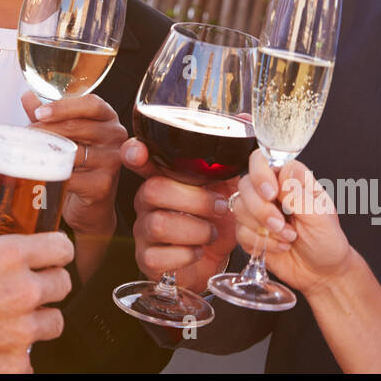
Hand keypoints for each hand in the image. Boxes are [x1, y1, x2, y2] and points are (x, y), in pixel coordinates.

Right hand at [0, 230, 73, 372]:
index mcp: (7, 256)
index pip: (61, 246)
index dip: (56, 249)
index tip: (51, 255)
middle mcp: (22, 292)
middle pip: (64, 284)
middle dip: (48, 284)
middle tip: (27, 288)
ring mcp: (21, 332)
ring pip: (53, 322)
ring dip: (37, 320)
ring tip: (11, 321)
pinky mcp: (14, 365)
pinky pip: (30, 358)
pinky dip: (16, 354)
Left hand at [22, 91, 123, 238]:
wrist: (92, 203)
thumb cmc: (79, 163)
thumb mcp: (65, 134)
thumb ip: (49, 115)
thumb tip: (28, 96)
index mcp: (108, 118)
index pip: (91, 104)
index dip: (63, 106)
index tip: (39, 113)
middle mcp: (115, 136)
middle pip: (78, 127)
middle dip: (45, 130)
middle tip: (23, 135)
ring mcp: (112, 161)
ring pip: (72, 152)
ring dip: (44, 152)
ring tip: (26, 153)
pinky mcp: (103, 185)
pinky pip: (70, 177)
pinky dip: (51, 175)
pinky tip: (37, 173)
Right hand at [120, 137, 238, 293]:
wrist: (213, 261)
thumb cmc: (216, 221)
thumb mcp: (227, 187)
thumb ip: (231, 157)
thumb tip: (246, 118)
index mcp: (164, 177)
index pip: (138, 157)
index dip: (135, 152)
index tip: (139, 152)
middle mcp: (147, 200)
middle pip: (155, 190)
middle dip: (196, 200)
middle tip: (221, 208)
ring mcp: (144, 230)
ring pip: (159, 223)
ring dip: (195, 230)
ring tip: (212, 233)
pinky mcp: (147, 259)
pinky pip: (157, 256)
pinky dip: (185, 255)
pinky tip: (197, 252)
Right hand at [231, 153, 351, 295]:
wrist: (323, 273)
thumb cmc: (327, 241)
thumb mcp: (320, 216)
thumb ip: (299, 195)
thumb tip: (283, 175)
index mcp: (290, 179)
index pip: (262, 160)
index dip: (261, 175)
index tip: (272, 193)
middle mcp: (272, 191)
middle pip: (246, 184)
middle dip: (261, 209)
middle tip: (281, 224)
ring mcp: (258, 211)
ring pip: (240, 208)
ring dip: (263, 228)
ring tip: (287, 237)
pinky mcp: (250, 231)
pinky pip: (240, 231)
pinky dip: (261, 242)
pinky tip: (280, 246)